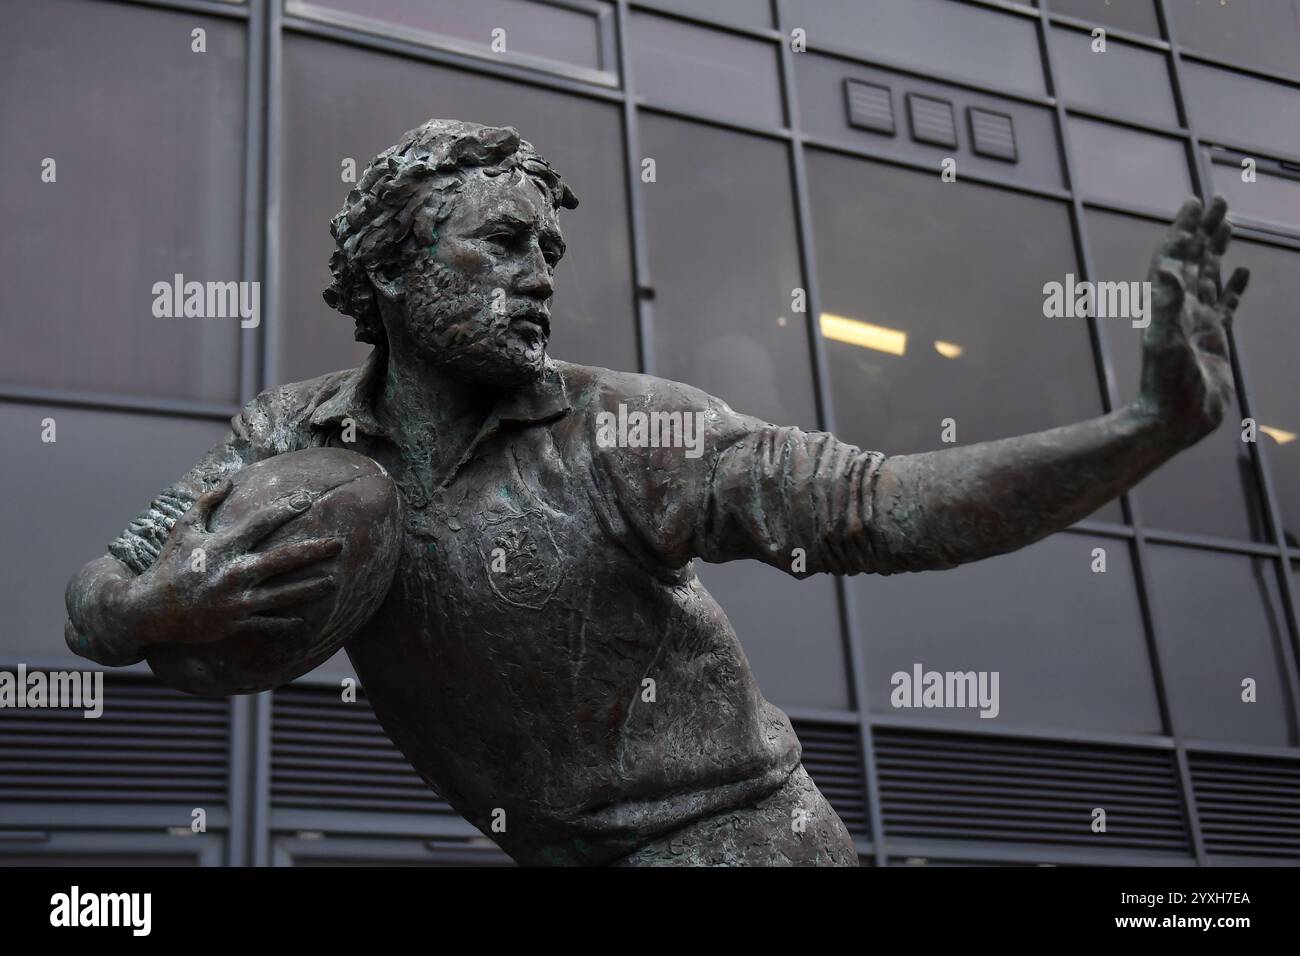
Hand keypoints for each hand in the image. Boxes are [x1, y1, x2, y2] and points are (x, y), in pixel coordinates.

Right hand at [123, 479, 342, 646]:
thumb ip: (206, 503)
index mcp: (222, 547)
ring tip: (334, 581)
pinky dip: (286, 622)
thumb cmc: (170, 565)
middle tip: (340, 543)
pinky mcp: (234, 622)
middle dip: (313, 551)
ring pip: (282, 595)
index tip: (309, 498)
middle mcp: (232, 573)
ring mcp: (235, 600)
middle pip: (281, 560)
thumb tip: (227, 480)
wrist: (149, 610)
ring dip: (310, 588)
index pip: (260, 524)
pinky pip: (267, 623)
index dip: (285, 509)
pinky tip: (306, 620)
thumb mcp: (183, 530)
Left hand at [1137, 195, 1249, 444]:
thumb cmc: (1166, 386)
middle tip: (1218, 201)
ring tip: (1226, 225)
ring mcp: (1198, 322)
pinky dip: (1233, 287)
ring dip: (1216, 250)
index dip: (1185, 229)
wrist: (1174, 420)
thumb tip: (1167, 268)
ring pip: (1209, 276)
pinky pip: (1226, 305)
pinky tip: (1241, 272)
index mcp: (1168, 304)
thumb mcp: (1166, 342)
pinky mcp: (1214, 339)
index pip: (1176, 257)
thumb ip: (1166, 305)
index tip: (1195, 202)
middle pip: (1194, 259)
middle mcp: (1181, 308)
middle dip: (1204, 230)